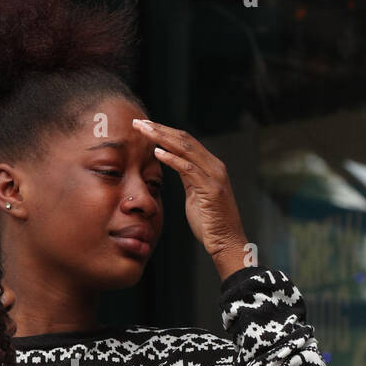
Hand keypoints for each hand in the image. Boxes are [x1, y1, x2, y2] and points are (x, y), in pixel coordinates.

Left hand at [133, 117, 248, 280]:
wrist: (227, 243)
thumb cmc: (209, 223)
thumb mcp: (195, 195)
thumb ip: (187, 178)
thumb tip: (174, 163)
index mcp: (210, 166)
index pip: (185, 141)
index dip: (164, 131)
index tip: (143, 126)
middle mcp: (214, 166)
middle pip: (184, 139)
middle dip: (159, 129)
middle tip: (138, 122)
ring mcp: (214, 176)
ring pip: (185, 149)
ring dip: (162, 138)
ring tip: (143, 130)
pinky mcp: (211, 189)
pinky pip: (189, 169)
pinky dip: (172, 159)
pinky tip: (157, 152)